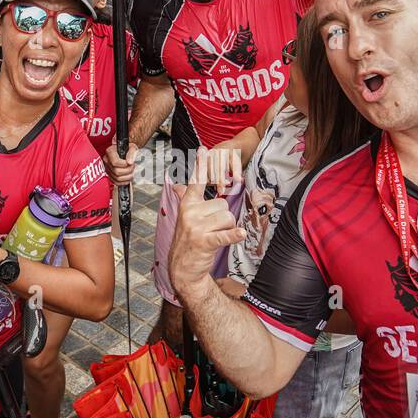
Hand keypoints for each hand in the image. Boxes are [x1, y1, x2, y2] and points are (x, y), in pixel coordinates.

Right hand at [102, 140, 137, 185]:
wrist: (125, 151)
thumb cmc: (127, 148)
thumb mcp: (132, 147)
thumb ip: (131, 153)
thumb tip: (129, 162)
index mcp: (110, 151)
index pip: (115, 162)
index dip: (124, 164)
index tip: (130, 163)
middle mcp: (106, 160)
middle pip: (116, 171)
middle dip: (128, 170)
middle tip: (132, 167)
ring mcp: (107, 168)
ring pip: (117, 178)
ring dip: (127, 177)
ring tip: (131, 171)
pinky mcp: (109, 175)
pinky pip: (116, 182)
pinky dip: (124, 182)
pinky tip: (128, 177)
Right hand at [167, 150, 244, 301]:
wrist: (183, 268)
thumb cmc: (188, 240)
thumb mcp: (184, 218)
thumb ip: (184, 199)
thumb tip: (176, 185)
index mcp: (187, 205)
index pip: (196, 182)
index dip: (202, 166)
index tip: (204, 150)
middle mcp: (190, 213)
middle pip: (223, 205)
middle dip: (223, 218)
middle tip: (211, 229)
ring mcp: (197, 227)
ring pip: (228, 218)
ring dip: (227, 228)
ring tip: (214, 237)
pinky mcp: (205, 241)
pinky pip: (226, 234)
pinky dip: (235, 235)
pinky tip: (241, 235)